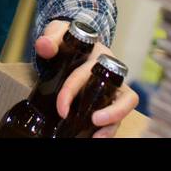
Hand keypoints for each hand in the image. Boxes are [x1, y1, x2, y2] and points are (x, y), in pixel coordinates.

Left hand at [35, 20, 136, 137]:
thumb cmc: (67, 40)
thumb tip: (44, 46)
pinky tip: (98, 136)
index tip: (62, 109)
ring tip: (99, 136)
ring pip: (126, 102)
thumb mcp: (57, 34)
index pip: (87, 72)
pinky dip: (111, 126)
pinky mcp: (114, 96)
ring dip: (115, 120)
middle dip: (111, 110)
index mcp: (97, 52)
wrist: (74, 42)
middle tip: (94, 121)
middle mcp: (110, 68)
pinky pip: (121, 112)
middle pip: (118, 89)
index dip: (74, 91)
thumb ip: (49, 39)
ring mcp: (115, 84)